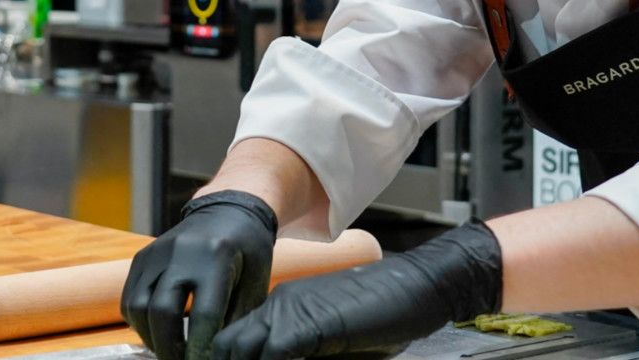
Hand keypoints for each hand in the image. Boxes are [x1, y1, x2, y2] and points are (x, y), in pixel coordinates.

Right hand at [122, 191, 277, 359]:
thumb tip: (219, 353)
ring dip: (151, 338)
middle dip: (170, 348)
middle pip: (162, 311)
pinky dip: (140, 323)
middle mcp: (181, 252)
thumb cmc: (249, 250)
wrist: (228, 210)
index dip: (200, 347)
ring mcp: (157, 252)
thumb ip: (238, 318)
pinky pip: (129, 298)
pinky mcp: (143, 257)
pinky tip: (158, 333)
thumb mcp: (256, 280)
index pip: (203, 313)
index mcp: (216, 256)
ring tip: (168, 352)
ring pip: (138, 307)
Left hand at [211, 219, 503, 359]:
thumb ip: (305, 352)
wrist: (420, 286)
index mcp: (280, 310)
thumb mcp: (334, 343)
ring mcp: (290, 313)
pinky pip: (272, 354)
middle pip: (224, 345)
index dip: (219, 359)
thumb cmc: (385, 316)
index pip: (231, 341)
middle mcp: (277, 307)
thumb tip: (274, 354)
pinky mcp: (309, 325)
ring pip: (238, 350)